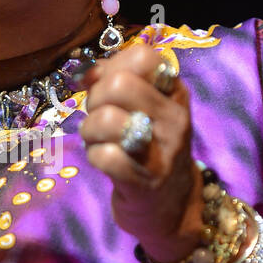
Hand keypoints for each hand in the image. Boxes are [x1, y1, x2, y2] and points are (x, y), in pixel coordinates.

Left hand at [79, 42, 204, 262]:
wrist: (171, 206)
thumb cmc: (149, 148)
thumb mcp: (144, 109)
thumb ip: (116, 82)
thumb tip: (88, 72)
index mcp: (175, 93)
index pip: (143, 56)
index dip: (113, 67)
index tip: (107, 87)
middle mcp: (174, 118)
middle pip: (119, 84)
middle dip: (95, 99)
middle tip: (99, 117)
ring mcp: (163, 151)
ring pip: (108, 119)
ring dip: (90, 130)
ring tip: (99, 141)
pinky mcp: (145, 182)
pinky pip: (106, 156)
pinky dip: (94, 157)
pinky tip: (103, 161)